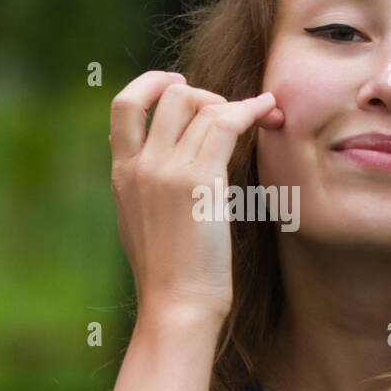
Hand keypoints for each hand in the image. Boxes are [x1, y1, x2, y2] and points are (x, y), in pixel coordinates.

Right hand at [109, 70, 284, 322]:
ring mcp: (165, 170)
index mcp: (121, 175)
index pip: (123, 105)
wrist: (176, 306)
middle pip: (168, 96)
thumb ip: (143, 188)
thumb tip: (156, 165)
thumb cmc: (169, 276)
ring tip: (256, 115)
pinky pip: (225, 122)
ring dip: (231, 102)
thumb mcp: (140, 224)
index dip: (151, 84)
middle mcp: (140, 165)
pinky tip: (268, 113)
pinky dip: (251, 109)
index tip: (178, 85)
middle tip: (228, 111)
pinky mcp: (197, 181)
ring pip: (197, 104)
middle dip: (203, 93)